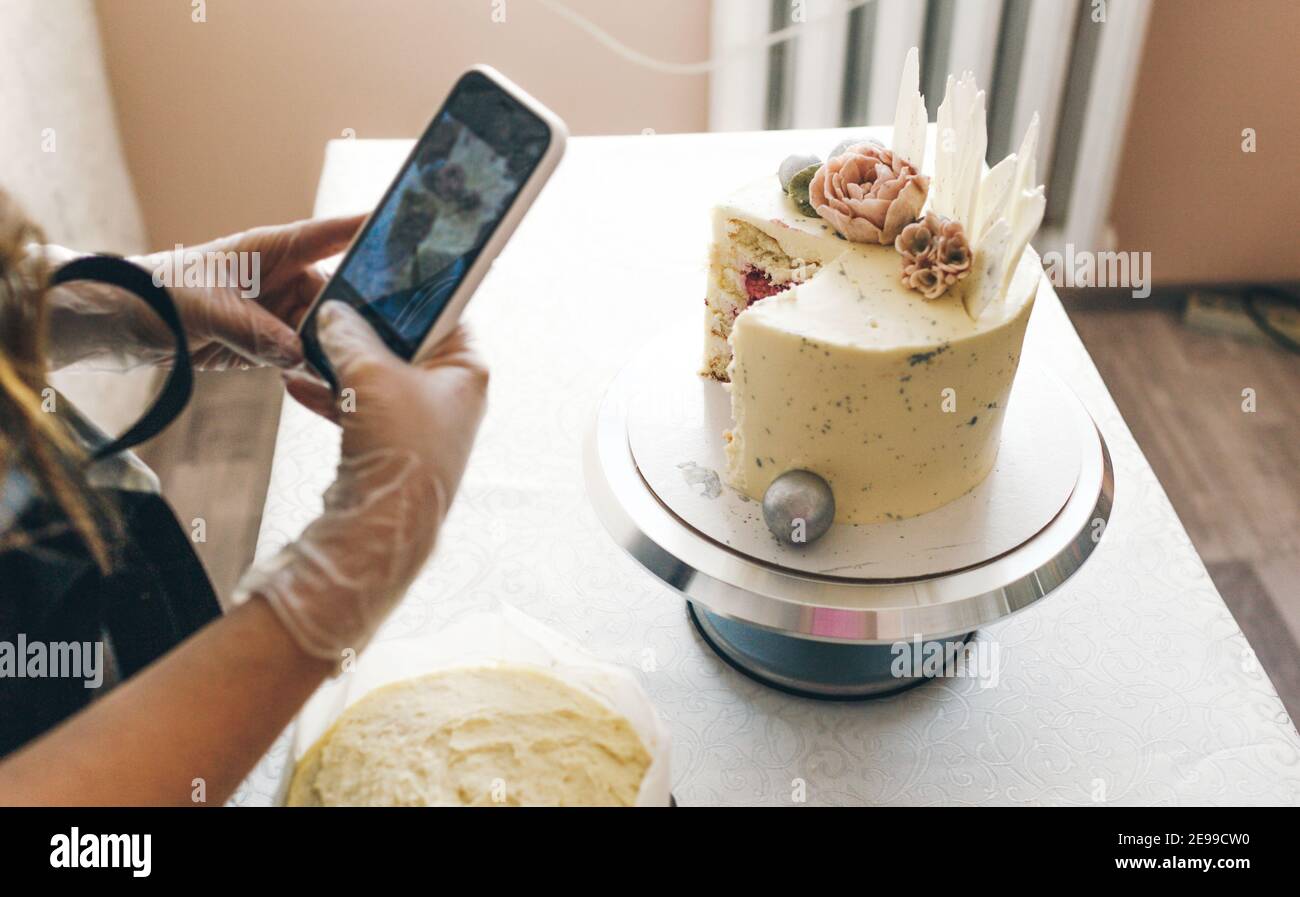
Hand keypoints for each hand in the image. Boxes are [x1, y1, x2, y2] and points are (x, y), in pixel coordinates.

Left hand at [44, 214, 364, 370]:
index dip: (368, 230)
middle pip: (337, 293)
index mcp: (269, 250)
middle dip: (359, 314)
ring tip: (361, 367)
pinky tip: (330, 384)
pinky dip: (316, 370)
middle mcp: (282, 278)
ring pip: (325, 330)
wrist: (124, 322)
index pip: (329, 235)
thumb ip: (255, 332)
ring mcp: (278, 311)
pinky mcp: (270, 342)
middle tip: (388, 334)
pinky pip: (304, 356)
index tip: (407, 227)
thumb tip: (298, 354)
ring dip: (337, 349)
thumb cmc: (157, 293)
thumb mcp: (206, 310)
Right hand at [234, 302, 488, 660]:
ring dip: (340, 364)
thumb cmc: (398, 444)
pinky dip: (333, 397)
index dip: (407, 295)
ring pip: (377, 378)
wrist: (383, 524)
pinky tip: (297, 383)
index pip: (443, 313)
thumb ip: (349, 334)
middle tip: (327, 311)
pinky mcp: (392, 448)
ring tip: (304, 348)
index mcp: (468, 370)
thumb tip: (334, 312)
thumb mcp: (371, 374)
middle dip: (361, 332)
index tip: (372, 277)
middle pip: (403, 344)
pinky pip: (361, 409)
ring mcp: (422, 424)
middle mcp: (452, 396)